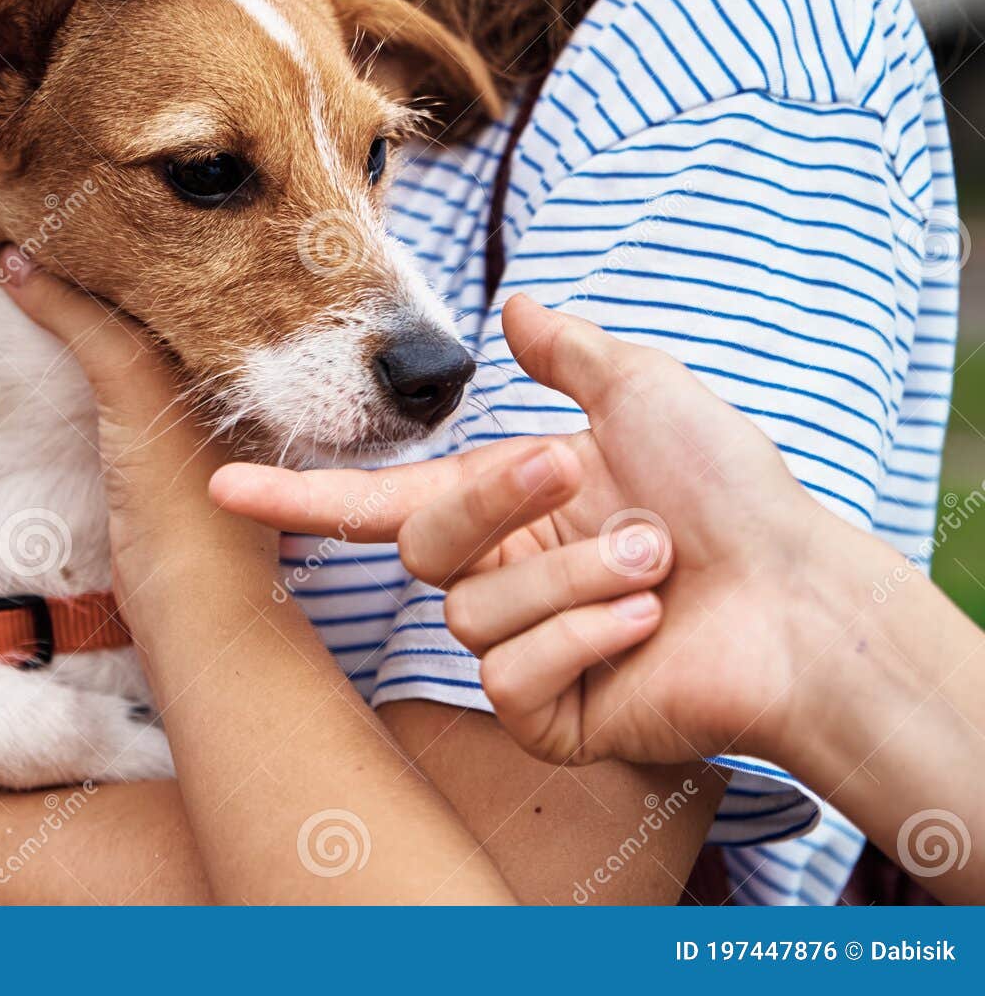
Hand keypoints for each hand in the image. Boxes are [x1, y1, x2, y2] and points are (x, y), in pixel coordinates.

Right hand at [0, 245, 276, 612]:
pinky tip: (25, 352)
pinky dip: (65, 371)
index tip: (58, 212)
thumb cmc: (185, 494)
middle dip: (88, 278)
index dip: (117, 245)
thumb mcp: (138, 384)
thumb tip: (15, 261)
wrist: (188, 603)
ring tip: (11, 280)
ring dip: (70, 324)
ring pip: (117, 352)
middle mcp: (212, 381)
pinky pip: (100, 396)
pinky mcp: (145, 461)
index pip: (169, 274)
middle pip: (141, 308)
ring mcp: (180, 422)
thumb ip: (85, 321)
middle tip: (22, 237)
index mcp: (233, 350)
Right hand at [211, 294, 865, 766]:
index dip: (300, 497)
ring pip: (474, 613)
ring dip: (574, 576)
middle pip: (425, 546)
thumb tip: (516, 308)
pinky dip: (585, 637)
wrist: (801, 597)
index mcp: (508, 508)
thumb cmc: (733, 493)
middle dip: (492, 500)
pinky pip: (513, 677)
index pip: (379, 505)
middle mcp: (501, 578)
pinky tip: (644, 625)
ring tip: (654, 565)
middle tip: (568, 471)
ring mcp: (521, 651)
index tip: (222, 486)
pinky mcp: (549, 715)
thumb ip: (570, 354)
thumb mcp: (645, 395)